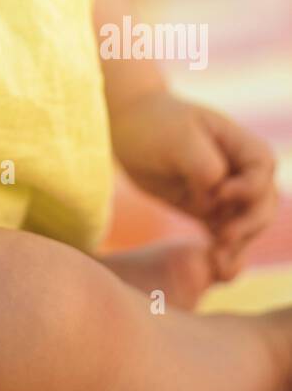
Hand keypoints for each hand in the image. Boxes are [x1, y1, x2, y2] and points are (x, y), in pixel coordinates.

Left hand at [109, 91, 278, 279]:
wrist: (126, 127)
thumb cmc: (153, 123)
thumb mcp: (178, 138)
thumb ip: (204, 165)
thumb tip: (217, 195)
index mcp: (236, 141)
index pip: (264, 167)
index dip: (251, 185)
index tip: (221, 192)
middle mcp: (236, 168)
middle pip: (264, 200)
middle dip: (251, 222)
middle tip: (224, 237)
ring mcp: (223, 191)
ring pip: (247, 222)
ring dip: (240, 243)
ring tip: (220, 261)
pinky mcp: (205, 209)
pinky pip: (224, 234)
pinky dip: (225, 251)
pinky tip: (217, 267)